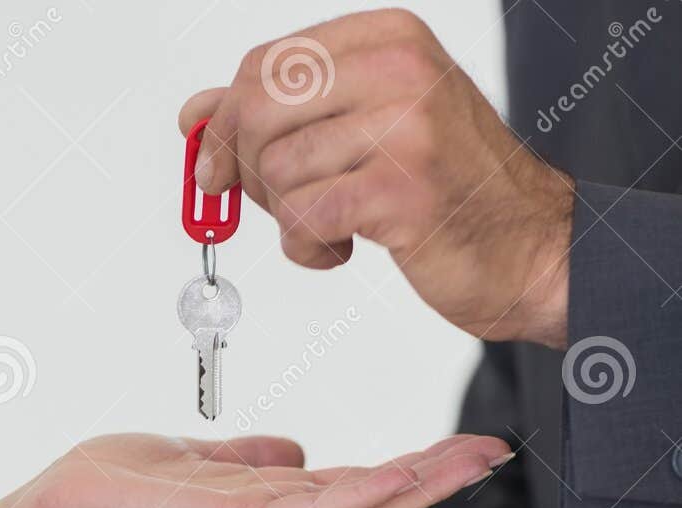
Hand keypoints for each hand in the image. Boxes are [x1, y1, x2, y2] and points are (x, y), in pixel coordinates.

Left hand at [2, 429, 508, 507]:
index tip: (462, 449)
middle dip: (435, 479)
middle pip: (373, 502)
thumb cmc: (124, 483)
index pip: (357, 487)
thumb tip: (295, 451)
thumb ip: (253, 458)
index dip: (411, 471)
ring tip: (471, 460)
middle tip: (494, 453)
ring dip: (417, 486)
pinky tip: (403, 474)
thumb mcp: (204, 459)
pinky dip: (363, 493)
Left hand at [184, 9, 574, 346]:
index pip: (264, 65)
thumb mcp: (366, 128)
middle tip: (287, 204)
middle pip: (257, 111)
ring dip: (289, 220)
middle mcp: (397, 69)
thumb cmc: (451, 191)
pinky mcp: (401, 191)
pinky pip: (302, 218)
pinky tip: (343, 249)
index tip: (220, 169)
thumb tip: (195, 115)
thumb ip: (284, 114)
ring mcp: (403, 127)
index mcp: (387, 39)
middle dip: (250, 173)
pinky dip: (308, 248)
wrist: (530, 247)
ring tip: (335, 229)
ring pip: (277, 172)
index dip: (226, 124)